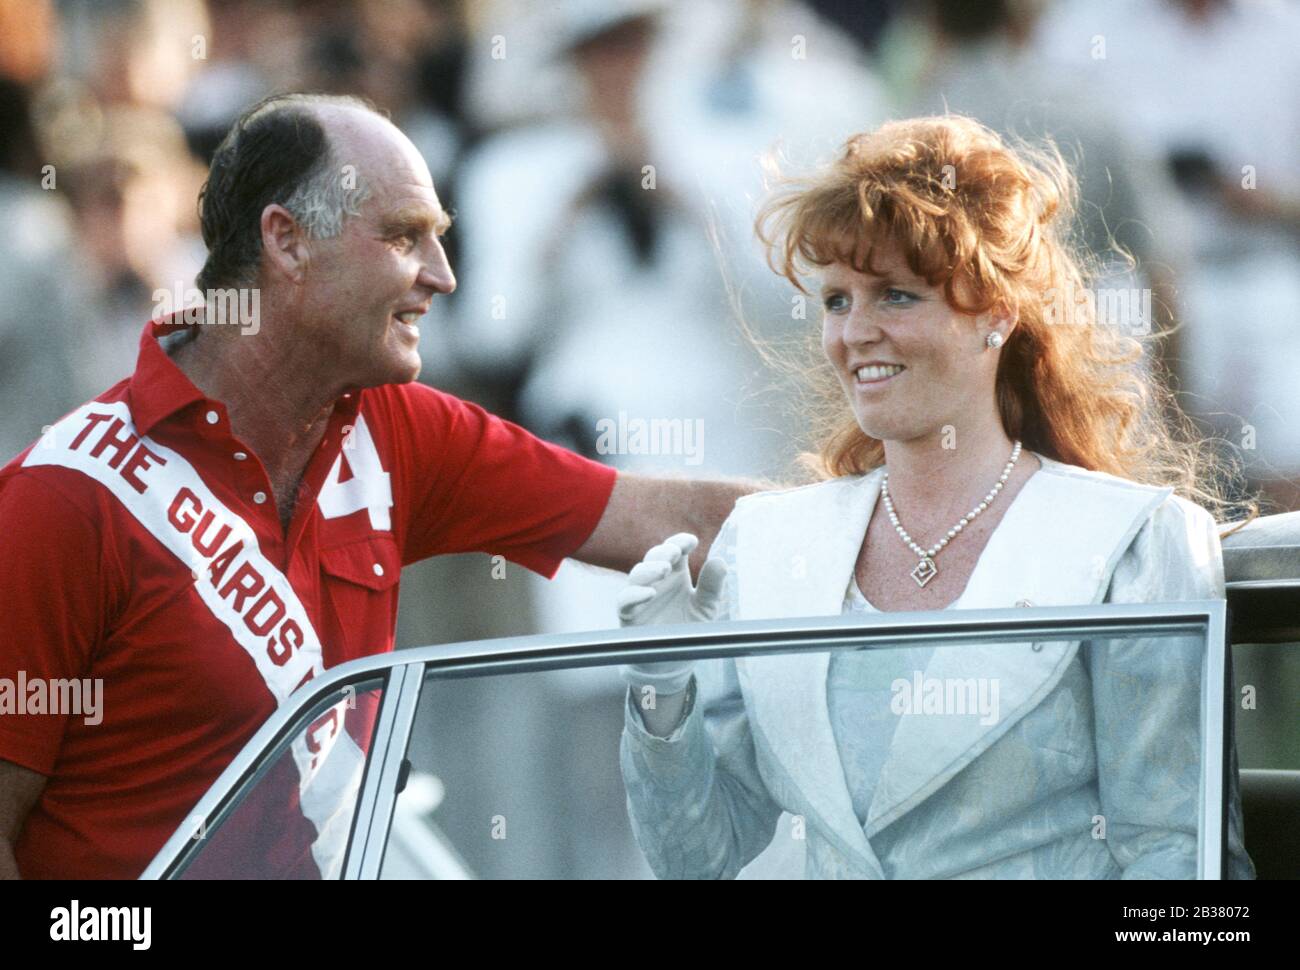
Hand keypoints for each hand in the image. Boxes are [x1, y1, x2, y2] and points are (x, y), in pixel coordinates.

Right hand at [617, 533, 726, 696]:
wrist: (673, 662)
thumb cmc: (689, 630)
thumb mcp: (706, 608)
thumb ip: (712, 587)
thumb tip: (719, 561)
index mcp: (676, 575)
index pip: (674, 549)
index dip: (680, 541)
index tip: (692, 542)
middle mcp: (656, 581)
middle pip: (653, 557)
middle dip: (663, 552)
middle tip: (675, 553)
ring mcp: (640, 596)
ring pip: (637, 574)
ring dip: (650, 569)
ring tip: (665, 569)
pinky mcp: (628, 615)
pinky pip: (625, 600)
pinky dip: (635, 594)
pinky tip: (650, 593)